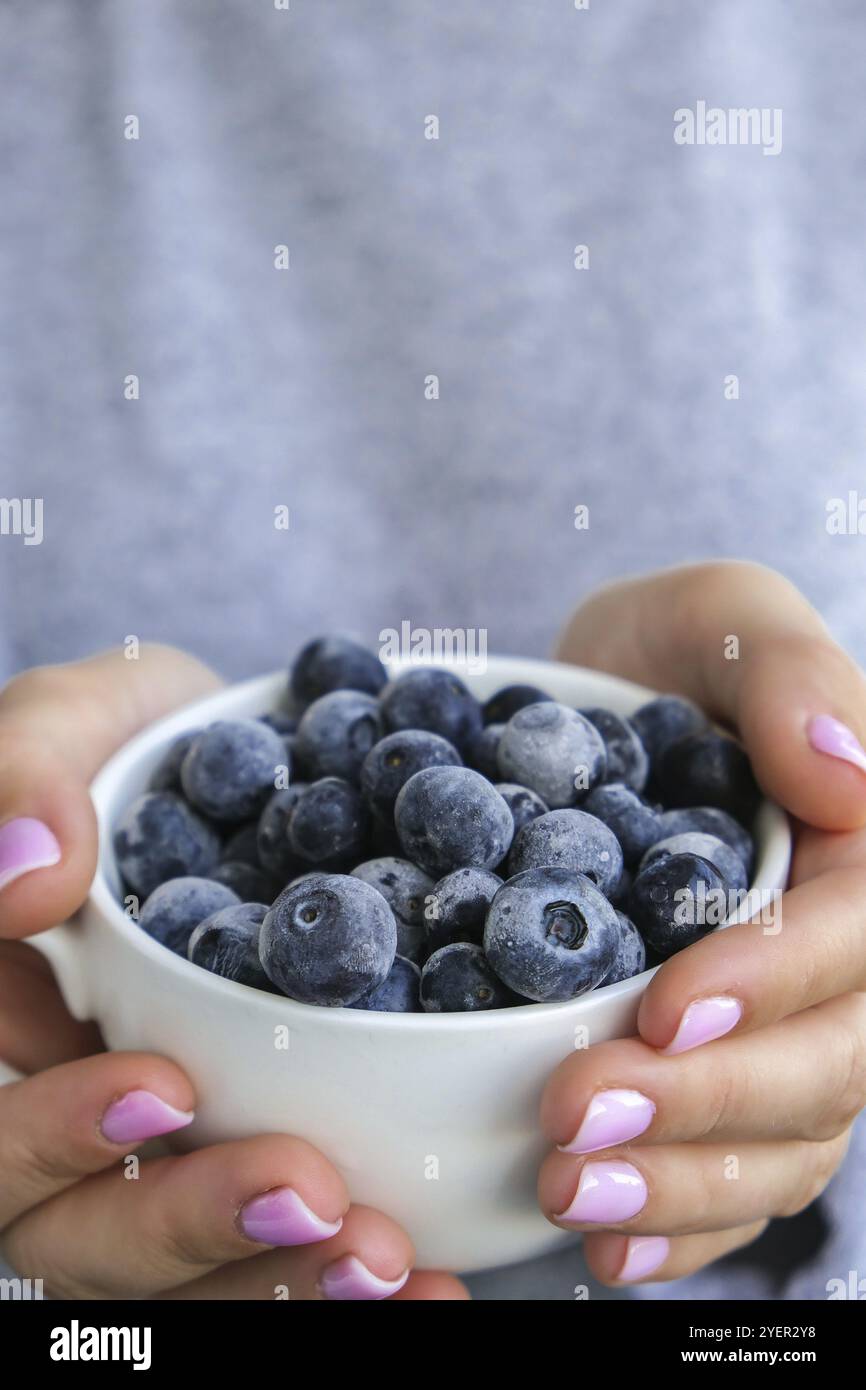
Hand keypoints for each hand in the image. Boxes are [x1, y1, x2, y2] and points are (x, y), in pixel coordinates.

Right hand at [0, 647, 465, 1300]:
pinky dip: (348, 1287)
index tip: (167, 1087)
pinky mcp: (255, 1161)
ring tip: (385, 1257)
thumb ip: (25, 771)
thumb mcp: (72, 721)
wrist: (258, 770)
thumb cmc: (136, 745)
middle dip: (187, 1227)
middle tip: (309, 1194)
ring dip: (276, 1284)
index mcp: (5, 1021)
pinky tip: (428, 1284)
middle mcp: (64, 1113)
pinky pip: (279, 1261)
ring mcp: (162, 1156)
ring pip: (175, 1278)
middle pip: (76, 1234)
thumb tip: (29, 870)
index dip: (60, 1131)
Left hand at [540, 562, 865, 1284]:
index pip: (854, 933)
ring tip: (570, 1194)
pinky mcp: (732, 1073)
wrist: (598, 722)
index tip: (663, 1006)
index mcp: (860, 849)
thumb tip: (845, 775)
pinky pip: (742, 1176)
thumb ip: (784, 669)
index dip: (773, 979)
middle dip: (707, 1101)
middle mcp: (844, 955)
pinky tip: (604, 1248)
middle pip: (827, 1062)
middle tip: (575, 1120)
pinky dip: (683, 1223)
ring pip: (788, 1140)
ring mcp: (794, 1026)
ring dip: (684, 1183)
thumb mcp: (715, 616)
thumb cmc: (665, 660)